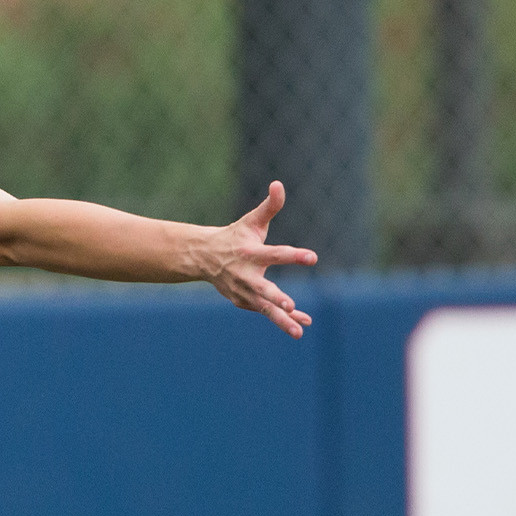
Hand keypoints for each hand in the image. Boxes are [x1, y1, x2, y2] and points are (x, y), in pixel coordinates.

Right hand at [199, 181, 317, 336]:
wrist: (203, 258)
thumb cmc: (235, 237)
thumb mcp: (251, 221)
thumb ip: (270, 206)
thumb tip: (278, 184)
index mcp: (250, 253)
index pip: (275, 254)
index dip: (293, 256)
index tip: (312, 257)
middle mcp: (246, 275)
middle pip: (263, 289)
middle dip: (276, 298)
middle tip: (289, 304)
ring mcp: (243, 291)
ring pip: (265, 308)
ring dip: (281, 320)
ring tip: (299, 332)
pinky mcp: (244, 302)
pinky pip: (266, 312)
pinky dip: (283, 319)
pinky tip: (301, 324)